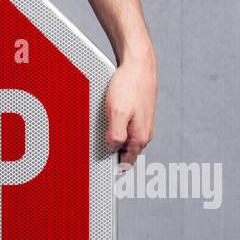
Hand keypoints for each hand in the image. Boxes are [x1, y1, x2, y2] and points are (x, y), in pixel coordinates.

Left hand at [104, 50, 157, 170]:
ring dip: (115, 142)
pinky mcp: (139, 112)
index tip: (103, 176)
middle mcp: (144, 132)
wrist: (139, 63)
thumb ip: (116, 134)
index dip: (115, 170)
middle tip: (96, 160)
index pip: (127, 162)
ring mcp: (142, 122)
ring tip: (101, 142)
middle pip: (126, 152)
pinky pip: (127, 127)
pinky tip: (108, 124)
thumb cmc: (129, 85)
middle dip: (113, 156)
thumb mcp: (117, 112)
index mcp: (140, 136)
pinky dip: (117, 130)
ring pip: (127, 139)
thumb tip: (112, 149)